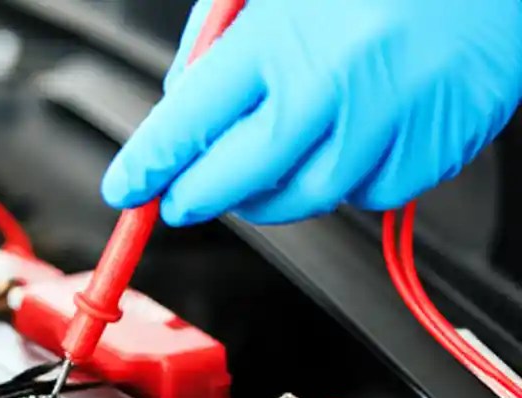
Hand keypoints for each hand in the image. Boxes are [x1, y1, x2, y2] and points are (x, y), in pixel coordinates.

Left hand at [101, 0, 521, 225]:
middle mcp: (331, 86)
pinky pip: (366, 196)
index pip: (186, 125)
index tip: (126, 189)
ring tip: (276, 148)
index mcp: (280, 36)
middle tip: (180, 198)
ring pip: (298, 200)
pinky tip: (353, 134)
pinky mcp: (431, 150)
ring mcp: (385, 124)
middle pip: (234, 183)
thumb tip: (182, 106)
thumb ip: (218, 42)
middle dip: (195, 198)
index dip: (147, 167)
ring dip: (269, 191)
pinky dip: (347, 178)